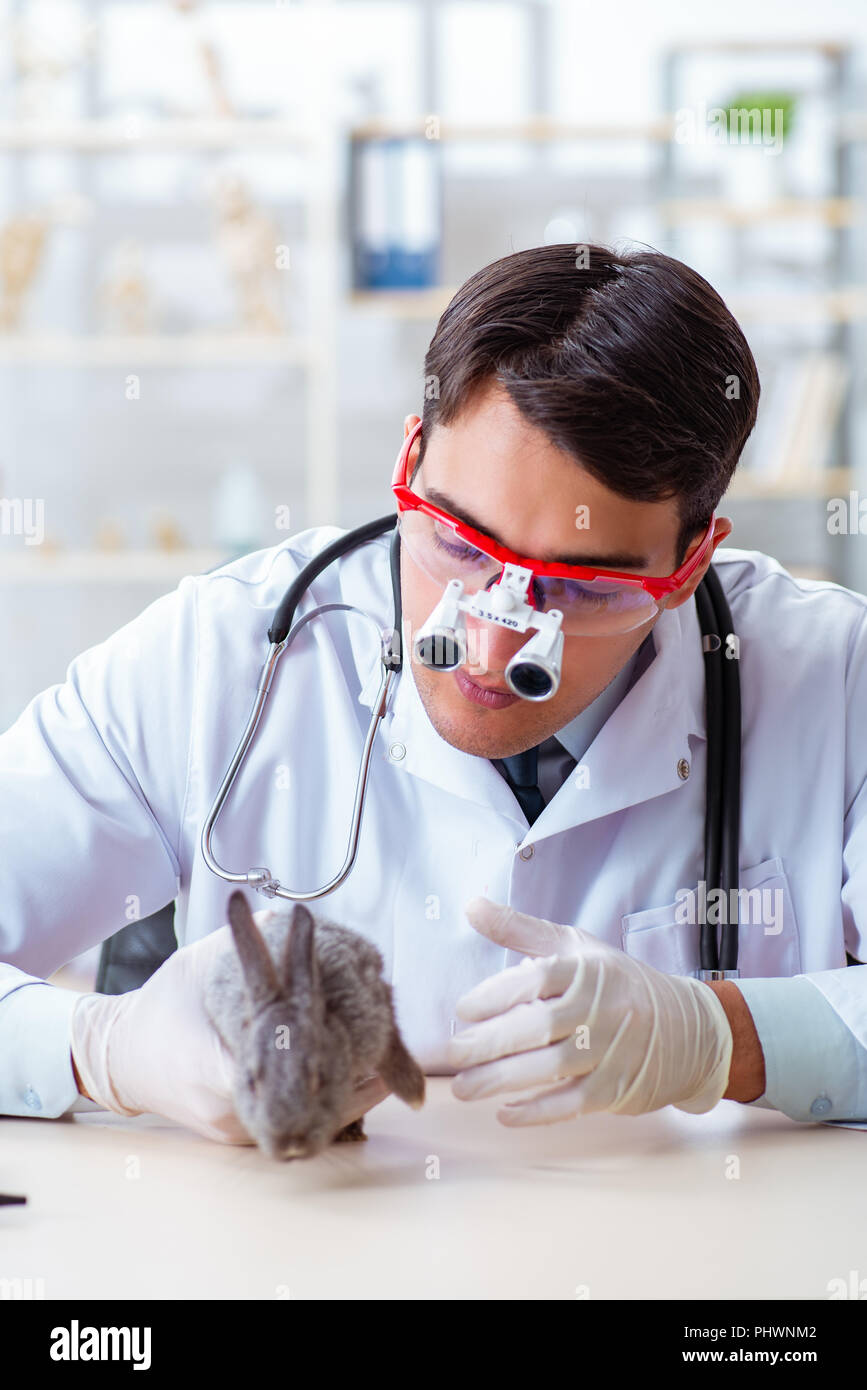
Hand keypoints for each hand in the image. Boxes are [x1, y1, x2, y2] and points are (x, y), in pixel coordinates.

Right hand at [71, 914, 395, 1144]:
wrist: (120, 1058)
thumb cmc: (160, 1007)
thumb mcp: (197, 965)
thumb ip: (242, 943)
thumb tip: (285, 916)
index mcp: (219, 1068)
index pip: (290, 1069)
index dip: (332, 1056)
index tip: (365, 1039)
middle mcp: (232, 1109)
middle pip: (309, 1102)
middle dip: (353, 1076)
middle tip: (388, 1055)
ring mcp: (236, 1129)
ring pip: (305, 1119)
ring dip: (344, 1092)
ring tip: (384, 1068)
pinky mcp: (240, 1133)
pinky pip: (292, 1121)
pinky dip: (320, 1101)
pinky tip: (353, 1080)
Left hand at [446, 897, 732, 1124]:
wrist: (689, 1030)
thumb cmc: (617, 983)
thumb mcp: (576, 948)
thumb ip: (520, 930)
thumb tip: (470, 906)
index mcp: (588, 970)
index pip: (539, 978)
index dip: (498, 993)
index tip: (462, 1008)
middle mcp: (601, 1008)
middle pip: (540, 1026)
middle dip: (490, 1043)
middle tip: (451, 1053)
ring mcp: (611, 1051)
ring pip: (551, 1067)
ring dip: (502, 1080)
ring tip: (462, 1087)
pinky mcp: (617, 1089)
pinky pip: (572, 1103)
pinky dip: (537, 1112)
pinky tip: (504, 1114)